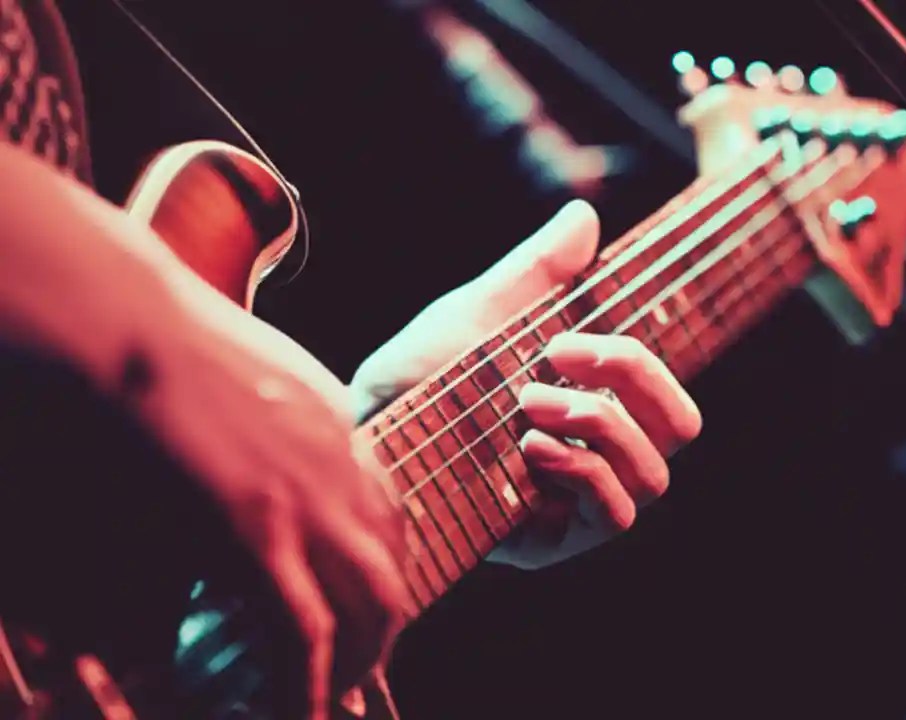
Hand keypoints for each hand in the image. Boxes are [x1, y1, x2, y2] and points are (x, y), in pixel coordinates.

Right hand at [0, 141, 411, 716]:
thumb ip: (253, 422)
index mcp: (331, 418)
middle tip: (366, 660)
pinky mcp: (254, 525)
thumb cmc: (147, 332)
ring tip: (337, 695)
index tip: (372, 594)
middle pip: (394, 556)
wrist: (115, 310)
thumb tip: (237, 480)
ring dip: (363, 655)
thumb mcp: (228, 373)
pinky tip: (300, 708)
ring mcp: (304, 491)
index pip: (386, 503)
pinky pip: (304, 626)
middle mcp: (337, 457)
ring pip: (372, 598)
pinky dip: (311, 678)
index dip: (386, 558)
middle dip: (388, 619)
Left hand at [351, 200, 701, 568]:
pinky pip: (617, 513)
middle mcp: (597, 451)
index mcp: (592, 398)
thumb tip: (585, 215)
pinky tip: (528, 450)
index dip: (645, 361)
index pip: (665, 389)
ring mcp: (580, 499)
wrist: (358, 443)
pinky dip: (584, 470)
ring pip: (655, 472)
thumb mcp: (479, 313)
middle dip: (634, 378)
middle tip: (557, 356)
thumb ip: (537, 271)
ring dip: (600, 424)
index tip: (567, 336)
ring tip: (527, 403)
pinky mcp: (557, 539)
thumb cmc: (417, 381)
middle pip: (682, 425)